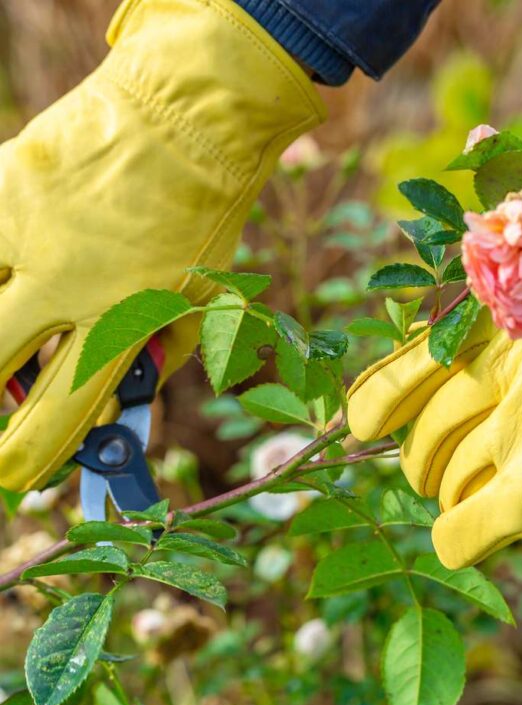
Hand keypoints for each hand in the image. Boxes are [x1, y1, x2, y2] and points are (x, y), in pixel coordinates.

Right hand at [0, 0, 323, 490]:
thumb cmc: (205, 214)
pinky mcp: (0, 187)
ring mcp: (24, 230)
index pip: (64, 407)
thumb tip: (116, 405)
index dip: (33, 452)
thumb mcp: (202, 298)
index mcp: (127, 314)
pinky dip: (0, 266)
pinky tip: (28, 263)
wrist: (189, 116)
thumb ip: (158, 356)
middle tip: (6, 392)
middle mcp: (67, 279)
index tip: (17, 473)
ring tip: (25, 319)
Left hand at [348, 298, 521, 567]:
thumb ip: (510, 349)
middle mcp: (512, 366)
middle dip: (417, 461)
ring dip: (445, 496)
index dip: (376, 396)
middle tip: (429, 472)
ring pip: (445, 480)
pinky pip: (471, 525)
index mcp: (512, 321)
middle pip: (427, 432)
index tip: (357, 424)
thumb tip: (437, 390)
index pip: (415, 360)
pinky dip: (454, 538)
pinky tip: (451, 539)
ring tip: (468, 498)